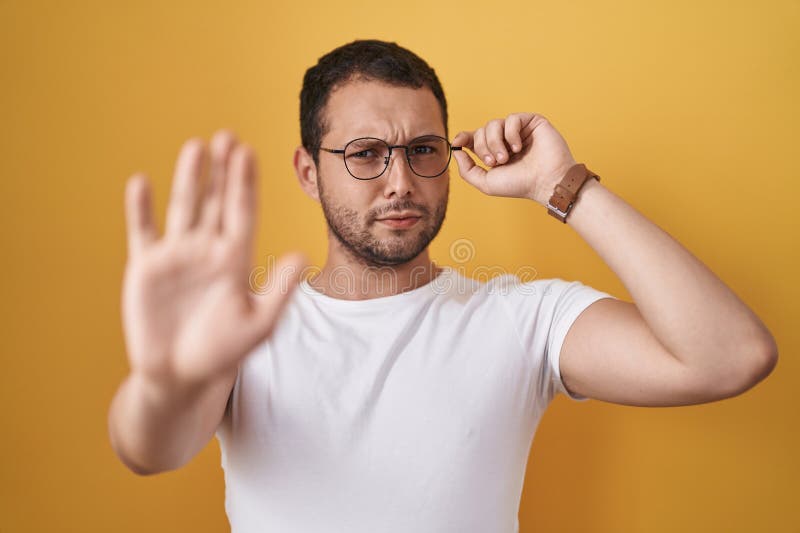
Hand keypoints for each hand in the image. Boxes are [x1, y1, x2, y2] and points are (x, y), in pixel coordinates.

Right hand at [122, 130, 306, 390]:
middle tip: (227, 136)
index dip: (245, 183)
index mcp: (236, 258)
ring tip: (195, 147)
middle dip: (222, 170)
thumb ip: (279, 290)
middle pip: (216, 201)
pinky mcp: (146, 266)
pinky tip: (141, 181)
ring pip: (184, 207)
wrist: (181, 375)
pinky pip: (143, 231)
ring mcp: (176, 254)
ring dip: (189, 179)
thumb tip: (303, 257)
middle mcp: (207, 249)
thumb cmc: (223, 351)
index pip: (243, 212)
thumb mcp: (258, 324)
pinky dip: (141, 208)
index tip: (249, 152)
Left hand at [452, 113, 577, 205]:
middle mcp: (505, 140)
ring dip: (495, 142)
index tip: (457, 142)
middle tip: (496, 162)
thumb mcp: (485, 182)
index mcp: (494, 152)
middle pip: (481, 131)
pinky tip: (518, 147)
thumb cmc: (519, 185)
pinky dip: (511, 133)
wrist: (546, 182)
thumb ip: (467, 169)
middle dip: (483, 147)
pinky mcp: (532, 122)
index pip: (474, 138)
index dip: (463, 137)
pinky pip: (512, 118)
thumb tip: (456, 150)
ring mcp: (518, 131)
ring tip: (506, 157)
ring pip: (493, 124)